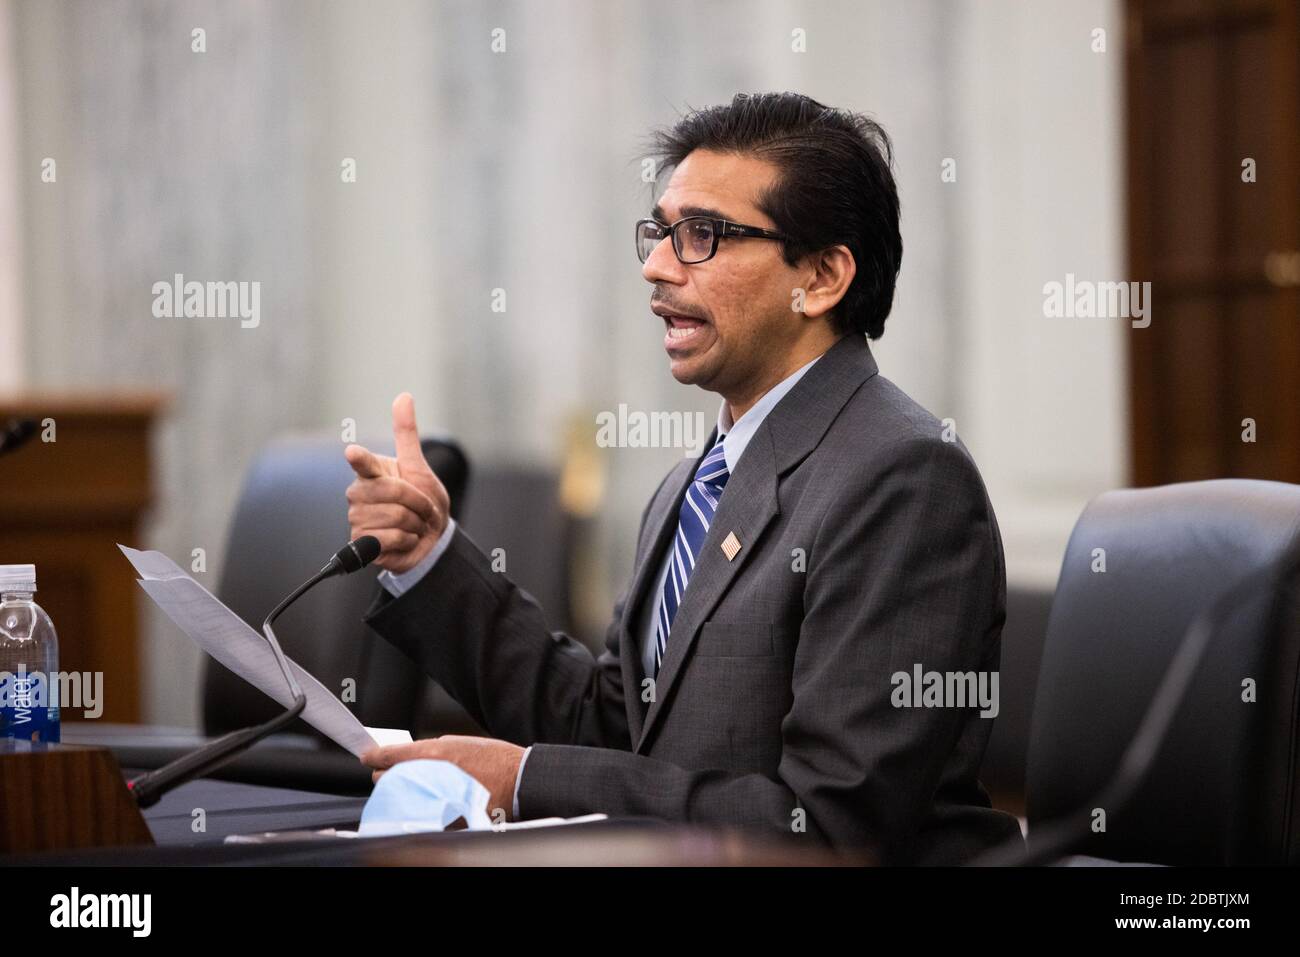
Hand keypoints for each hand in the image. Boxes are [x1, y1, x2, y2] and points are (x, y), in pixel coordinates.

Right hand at [344, 393, 449, 573]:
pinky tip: (404, 540)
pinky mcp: (362, 543)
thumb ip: (406, 434)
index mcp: (372, 473)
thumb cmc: (422, 500)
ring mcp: (358, 519)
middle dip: (419, 502)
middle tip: (421, 509)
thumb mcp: (419, 467)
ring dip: (415, 523)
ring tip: (412, 524)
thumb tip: (403, 396)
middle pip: (394, 492)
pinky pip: (391, 538)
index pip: (363, 463)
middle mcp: (359, 494)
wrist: (429, 538)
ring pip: (396, 517)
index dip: (359, 458)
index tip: (352, 452)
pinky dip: (408, 540)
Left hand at [360, 734, 525, 822]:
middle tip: (395, 773)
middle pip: (387, 779)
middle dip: (389, 775)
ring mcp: (434, 799)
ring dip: (404, 793)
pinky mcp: (442, 819)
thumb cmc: (494, 760)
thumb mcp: (460, 743)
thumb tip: (410, 756)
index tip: (367, 757)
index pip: (388, 756)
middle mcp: (429, 776)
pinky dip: (420, 808)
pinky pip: (419, 813)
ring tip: (418, 789)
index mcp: (433, 753)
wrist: (519, 781)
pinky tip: (430, 804)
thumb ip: (431, 749)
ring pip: (401, 799)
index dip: (374, 756)